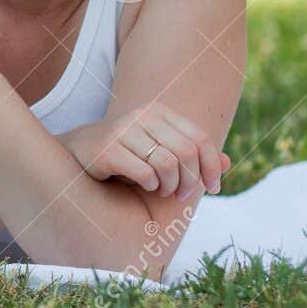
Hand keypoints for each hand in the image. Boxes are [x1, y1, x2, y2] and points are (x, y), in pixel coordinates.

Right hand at [60, 105, 231, 200]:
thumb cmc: (127, 155)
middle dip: (191, 180)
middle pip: (187, 152)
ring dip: (171, 185)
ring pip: (168, 163)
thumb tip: (226, 163)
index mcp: (158, 111)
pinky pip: (145, 173)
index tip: (213, 188)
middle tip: (182, 195)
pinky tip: (145, 186)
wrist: (79, 152)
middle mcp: (142, 115)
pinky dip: (151, 185)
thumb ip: (193, 156)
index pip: (200, 138)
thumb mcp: (161, 152)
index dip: (212, 167)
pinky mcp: (108, 149)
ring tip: (162, 190)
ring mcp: (123, 130)